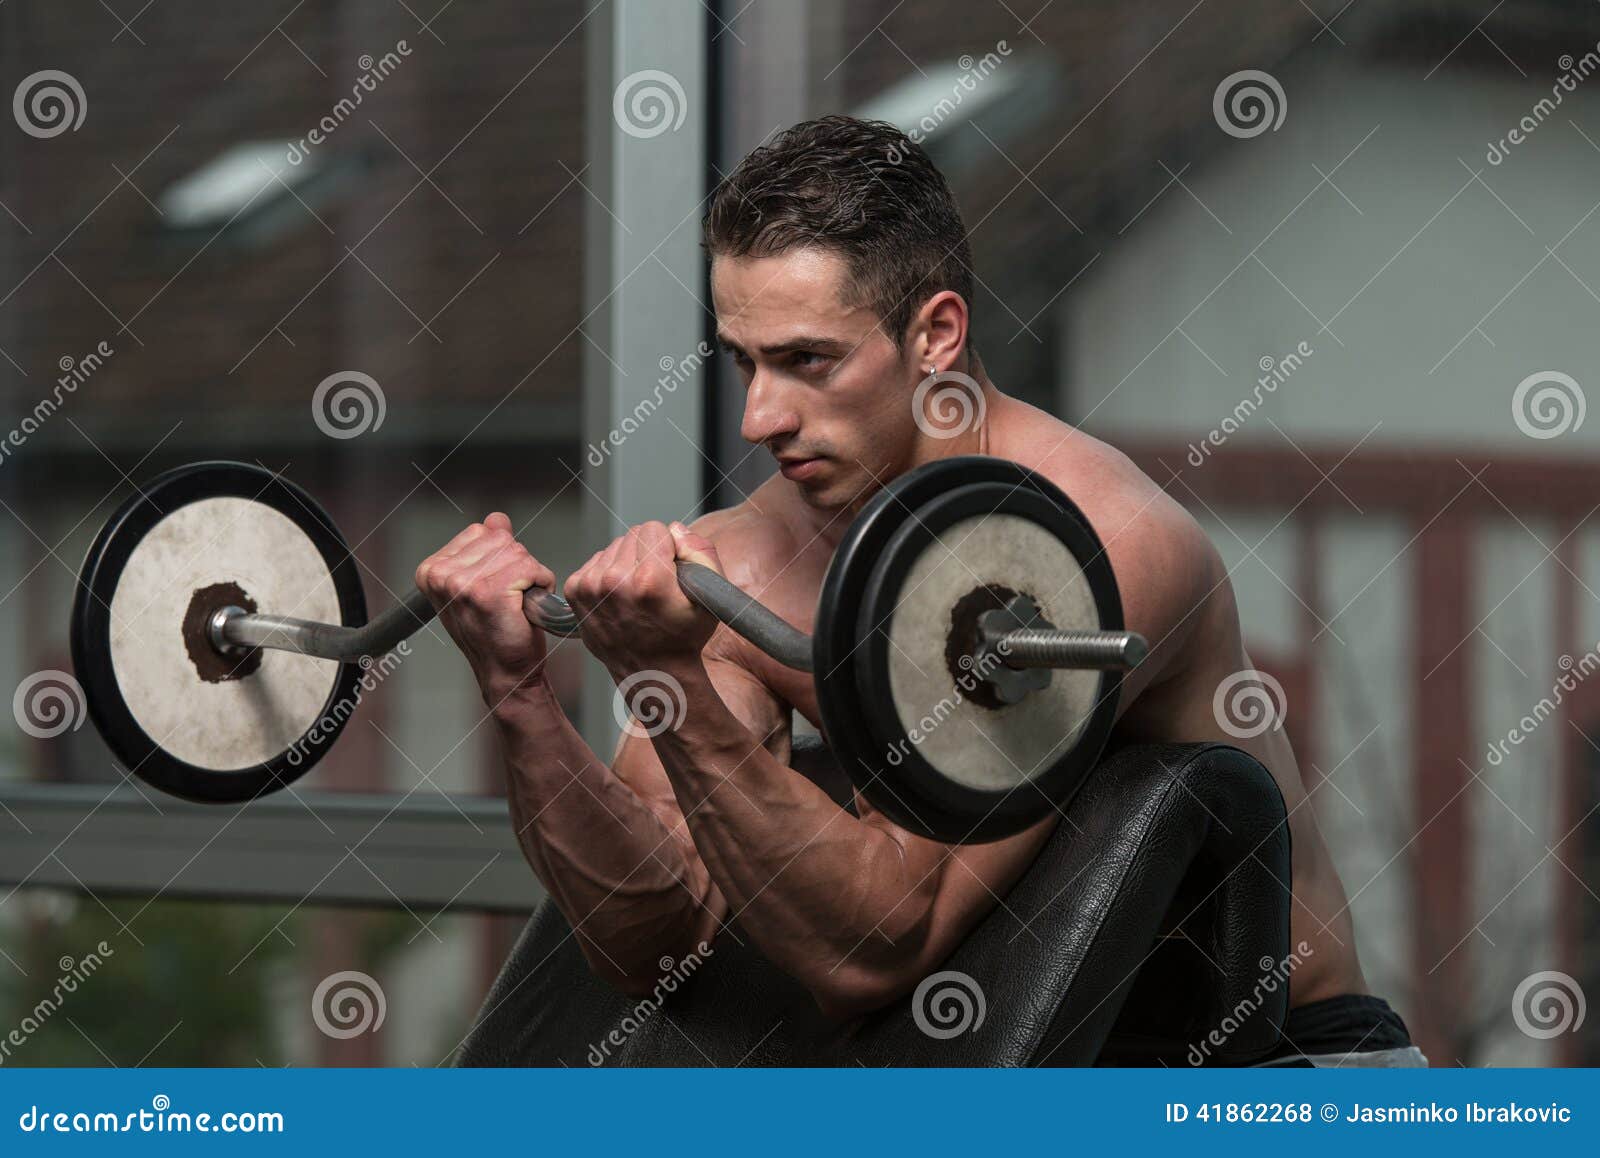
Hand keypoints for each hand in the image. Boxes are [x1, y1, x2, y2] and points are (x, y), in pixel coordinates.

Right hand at [414, 513, 556, 703]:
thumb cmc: (495, 632)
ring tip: (515, 605)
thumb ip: (486, 547)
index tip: (492, 589)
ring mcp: (462, 583)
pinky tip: (525, 608)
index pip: (481, 532)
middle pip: (501, 539)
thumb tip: (496, 519)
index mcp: (431, 570)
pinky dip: (541, 584)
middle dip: (516, 566)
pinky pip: (531, 568)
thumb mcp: (482, 583)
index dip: (499, 558)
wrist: (506, 671)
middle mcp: (440, 575)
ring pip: (518, 552)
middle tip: (507, 600)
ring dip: (529, 577)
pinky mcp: (489, 592)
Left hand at [563, 520, 723, 678]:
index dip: (669, 547)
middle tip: (655, 585)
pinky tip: (621, 596)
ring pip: (614, 546)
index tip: (671, 571)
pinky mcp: (574, 591)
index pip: (655, 528)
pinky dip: (609, 572)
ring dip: (628, 562)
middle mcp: (613, 582)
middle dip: (647, 553)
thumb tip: (675, 528)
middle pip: (633, 534)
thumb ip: (701, 550)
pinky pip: (597, 559)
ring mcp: (590, 587)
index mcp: (648, 581)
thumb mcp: (709, 596)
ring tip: (638, 594)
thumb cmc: (683, 638)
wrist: (653, 673)